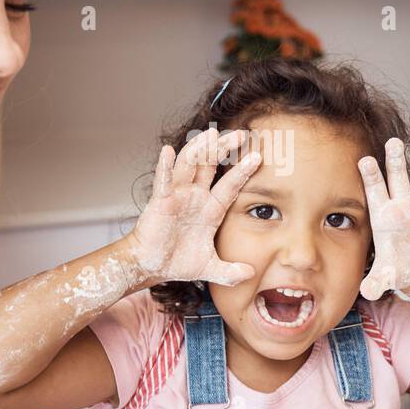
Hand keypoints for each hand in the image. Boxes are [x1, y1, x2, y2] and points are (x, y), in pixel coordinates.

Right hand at [126, 126, 260, 285]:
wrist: (151, 267)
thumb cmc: (178, 261)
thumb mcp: (210, 268)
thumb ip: (231, 272)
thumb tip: (251, 274)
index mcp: (211, 209)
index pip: (230, 185)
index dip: (242, 171)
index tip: (258, 156)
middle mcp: (195, 197)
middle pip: (211, 165)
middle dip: (224, 148)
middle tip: (239, 134)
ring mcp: (177, 196)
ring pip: (189, 165)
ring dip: (199, 149)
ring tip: (210, 134)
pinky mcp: (160, 202)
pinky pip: (163, 181)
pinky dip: (165, 166)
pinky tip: (168, 151)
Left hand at [357, 137, 409, 300]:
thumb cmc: (397, 270)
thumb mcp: (386, 277)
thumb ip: (376, 281)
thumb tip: (367, 292)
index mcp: (383, 216)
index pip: (375, 192)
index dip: (371, 177)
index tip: (365, 159)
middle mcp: (403, 206)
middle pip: (398, 178)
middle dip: (396, 161)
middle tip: (393, 141)